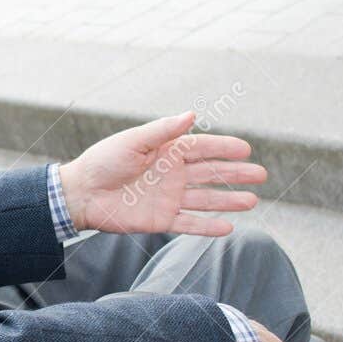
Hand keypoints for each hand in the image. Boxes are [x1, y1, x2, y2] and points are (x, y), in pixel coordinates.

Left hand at [56, 111, 266, 236]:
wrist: (81, 193)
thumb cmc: (103, 161)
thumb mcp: (133, 141)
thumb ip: (163, 131)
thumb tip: (192, 114)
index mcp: (167, 152)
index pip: (203, 148)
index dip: (224, 148)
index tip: (246, 149)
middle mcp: (172, 174)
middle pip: (211, 173)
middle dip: (236, 174)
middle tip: (261, 175)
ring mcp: (168, 198)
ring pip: (205, 199)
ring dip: (228, 201)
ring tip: (252, 201)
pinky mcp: (160, 220)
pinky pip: (189, 223)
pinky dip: (207, 227)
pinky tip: (228, 227)